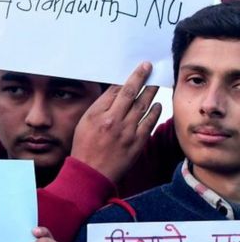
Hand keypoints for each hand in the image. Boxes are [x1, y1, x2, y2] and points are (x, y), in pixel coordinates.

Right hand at [71, 62, 162, 182]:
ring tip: (156, 84)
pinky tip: (157, 105)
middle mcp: (114, 121)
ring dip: (151, 93)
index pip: (119, 90)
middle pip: (133, 94)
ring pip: (143, 106)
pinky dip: (155, 112)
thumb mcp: (85, 122)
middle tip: (151, 68)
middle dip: (143, 79)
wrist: (91, 172)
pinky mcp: (137, 142)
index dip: (132, 78)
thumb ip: (101, 106)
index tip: (141, 69)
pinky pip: (150, 123)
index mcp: (100, 115)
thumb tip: (117, 93)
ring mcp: (128, 132)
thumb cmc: (85, 146)